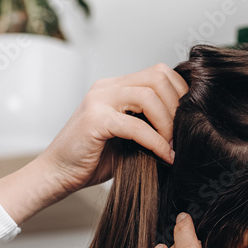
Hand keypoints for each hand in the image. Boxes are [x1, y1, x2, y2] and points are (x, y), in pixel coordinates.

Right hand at [35, 63, 187, 195]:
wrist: (58, 174)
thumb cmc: (94, 159)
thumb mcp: (130, 135)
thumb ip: (150, 122)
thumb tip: (188, 124)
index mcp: (116, 86)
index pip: (159, 72)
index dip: (180, 93)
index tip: (189, 119)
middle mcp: (107, 87)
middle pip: (158, 77)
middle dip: (177, 106)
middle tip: (183, 133)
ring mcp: (99, 100)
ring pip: (148, 96)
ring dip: (168, 123)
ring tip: (173, 146)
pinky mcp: (95, 120)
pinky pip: (136, 125)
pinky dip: (156, 142)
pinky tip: (164, 156)